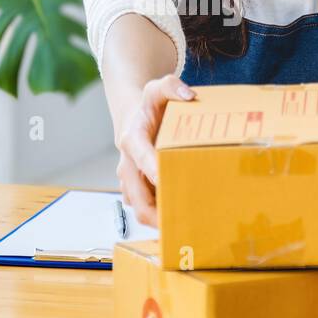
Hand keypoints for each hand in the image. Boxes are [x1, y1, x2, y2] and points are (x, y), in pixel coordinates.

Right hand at [115, 74, 194, 226]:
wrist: (132, 116)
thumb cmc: (148, 106)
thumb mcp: (157, 88)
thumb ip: (171, 86)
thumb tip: (189, 95)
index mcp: (132, 139)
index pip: (141, 157)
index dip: (152, 169)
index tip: (166, 180)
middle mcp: (127, 163)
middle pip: (136, 195)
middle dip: (155, 213)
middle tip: (178, 224)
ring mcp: (129, 178)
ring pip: (138, 207)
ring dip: (157, 220)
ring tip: (182, 230)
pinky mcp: (136, 188)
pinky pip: (144, 206)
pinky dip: (159, 215)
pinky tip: (179, 222)